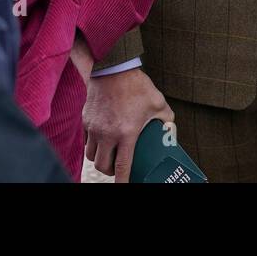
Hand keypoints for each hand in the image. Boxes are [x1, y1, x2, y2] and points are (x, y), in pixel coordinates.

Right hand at [81, 67, 173, 182]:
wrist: (113, 68)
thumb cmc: (136, 85)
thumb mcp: (158, 103)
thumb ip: (166, 120)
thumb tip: (170, 131)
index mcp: (126, 133)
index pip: (122, 167)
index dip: (123, 182)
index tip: (124, 187)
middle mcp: (107, 134)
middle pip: (102, 166)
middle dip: (110, 172)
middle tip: (118, 168)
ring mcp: (94, 128)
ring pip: (91, 155)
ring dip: (100, 159)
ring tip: (110, 154)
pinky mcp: (86, 120)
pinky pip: (87, 140)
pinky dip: (94, 144)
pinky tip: (103, 137)